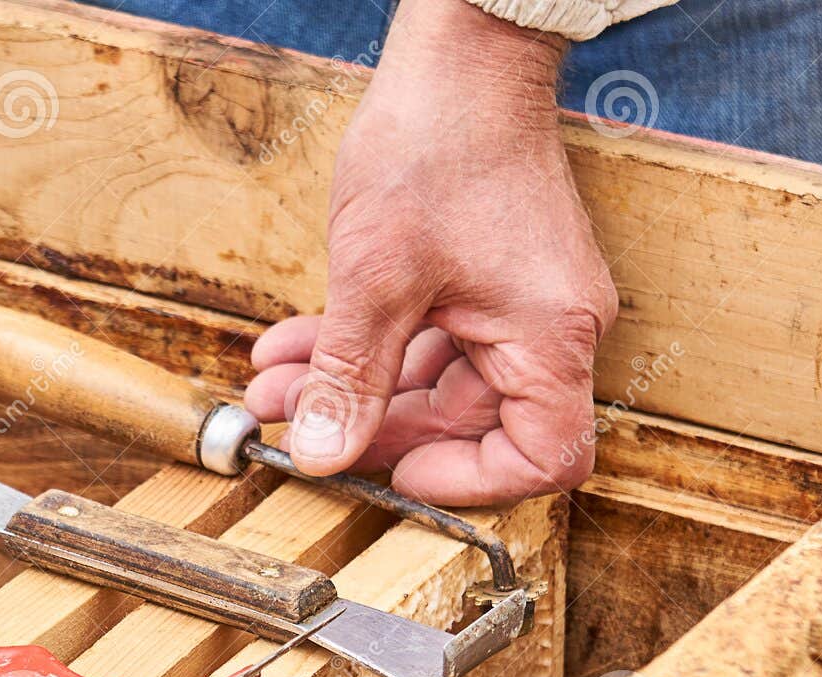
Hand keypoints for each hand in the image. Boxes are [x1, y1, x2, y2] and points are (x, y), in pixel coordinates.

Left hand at [245, 0, 617, 505]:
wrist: (460, 50)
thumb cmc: (438, 143)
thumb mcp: (375, 276)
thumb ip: (350, 377)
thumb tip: (323, 455)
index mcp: (549, 337)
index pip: (543, 456)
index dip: (470, 481)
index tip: (396, 472)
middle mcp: (545, 328)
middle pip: (466, 421)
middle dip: (368, 425)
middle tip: (293, 425)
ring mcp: (514, 302)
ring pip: (429, 378)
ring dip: (349, 384)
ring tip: (271, 384)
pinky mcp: (481, 278)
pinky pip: (423, 334)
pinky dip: (363, 343)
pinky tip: (294, 345)